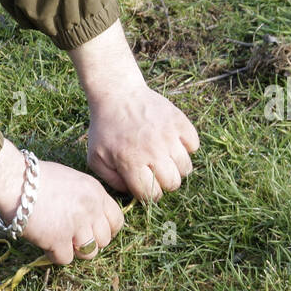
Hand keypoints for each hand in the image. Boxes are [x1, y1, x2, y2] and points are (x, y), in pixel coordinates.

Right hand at [0, 140, 123, 265]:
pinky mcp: (58, 240)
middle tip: (73, 238)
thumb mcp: (70, 179)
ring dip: (75, 250)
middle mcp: (90, 209)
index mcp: (96, 192)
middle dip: (90, 242)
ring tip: (60, 241)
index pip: (117, 220)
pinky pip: (66, 259)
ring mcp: (76, 226)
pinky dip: (55, 255)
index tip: (96, 233)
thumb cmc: (34, 177)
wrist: (13, 182)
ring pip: (89, 253)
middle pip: (104, 240)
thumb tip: (87, 217)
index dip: (107, 230)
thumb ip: (84, 198)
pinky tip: (45, 243)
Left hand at [69, 20, 199, 200]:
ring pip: (186, 167)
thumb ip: (112, 180)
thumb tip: (132, 192)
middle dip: (165, 185)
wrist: (118, 95)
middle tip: (156, 175)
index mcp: (131, 162)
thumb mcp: (96, 157)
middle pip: (173, 183)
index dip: (149, 195)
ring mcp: (168, 135)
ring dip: (177, 169)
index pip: (151, 193)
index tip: (146, 188)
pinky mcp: (179, 122)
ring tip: (165, 161)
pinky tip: (173, 144)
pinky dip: (187, 148)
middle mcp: (152, 150)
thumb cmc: (105, 129)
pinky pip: (194, 145)